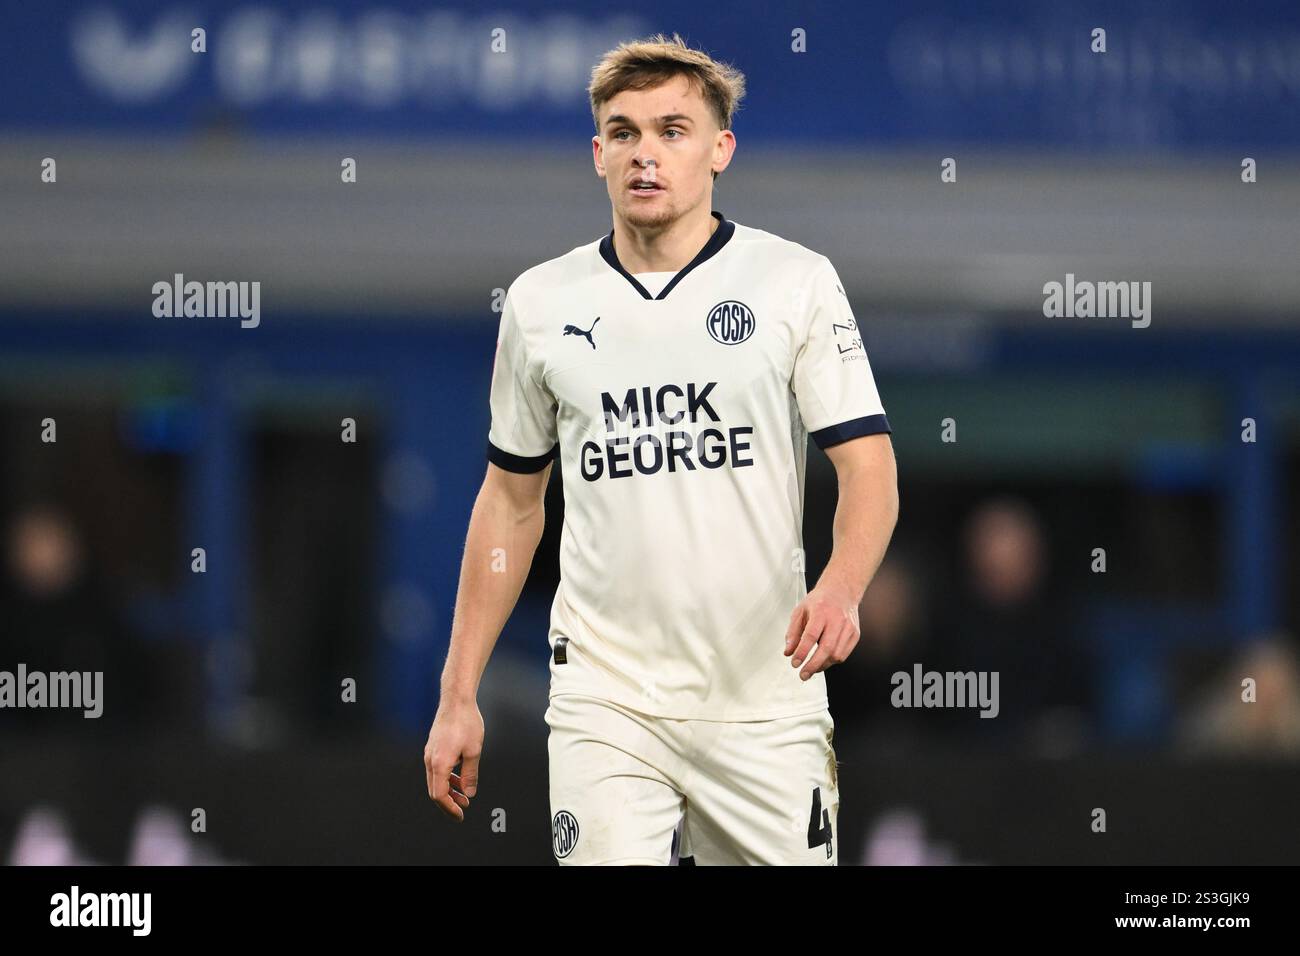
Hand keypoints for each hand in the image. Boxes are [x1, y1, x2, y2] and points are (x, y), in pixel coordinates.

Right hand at [423, 700, 484, 821]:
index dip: (450, 808)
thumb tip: (469, 794)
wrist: (456, 700)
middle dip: (449, 802)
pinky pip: (437, 769)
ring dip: (449, 790)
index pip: (439, 795)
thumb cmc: (466, 723)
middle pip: (435, 790)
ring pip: (436, 779)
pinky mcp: (433, 747)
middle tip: (464, 808)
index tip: (461, 814)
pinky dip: (447, 777)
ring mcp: (430, 753)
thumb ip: (470, 775)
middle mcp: (430, 760)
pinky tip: (460, 778)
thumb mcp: (474, 751)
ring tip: (465, 795)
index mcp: (439, 763)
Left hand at [783, 585, 860, 680]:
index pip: (811, 635)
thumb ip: (793, 632)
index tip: (794, 663)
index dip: (802, 652)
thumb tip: (788, 652)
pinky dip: (832, 661)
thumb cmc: (819, 601)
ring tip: (812, 668)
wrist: (841, 591)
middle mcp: (837, 619)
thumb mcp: (800, 611)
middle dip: (813, 665)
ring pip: (836, 654)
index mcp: (820, 611)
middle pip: (826, 648)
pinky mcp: (855, 634)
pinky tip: (823, 661)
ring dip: (822, 665)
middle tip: (803, 674)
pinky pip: (844, 654)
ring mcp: (848, 627)